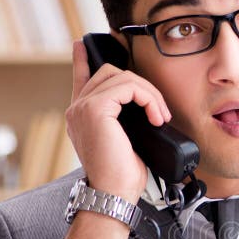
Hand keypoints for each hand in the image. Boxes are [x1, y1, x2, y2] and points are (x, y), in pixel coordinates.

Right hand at [66, 39, 171, 202]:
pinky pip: (128, 87)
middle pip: (110, 74)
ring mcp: (83, 107)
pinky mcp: (95, 109)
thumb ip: (126, 122)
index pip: (80, 79)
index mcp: (82, 117)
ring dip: (150, 94)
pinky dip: (148, 98)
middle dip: (142, 86)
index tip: (81, 44)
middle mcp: (77, 109)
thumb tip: (147, 113)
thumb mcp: (126, 144)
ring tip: (160, 117)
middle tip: (159, 111)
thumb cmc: (122, 176)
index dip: (82, 60)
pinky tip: (156, 117)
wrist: (113, 194)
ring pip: (122, 77)